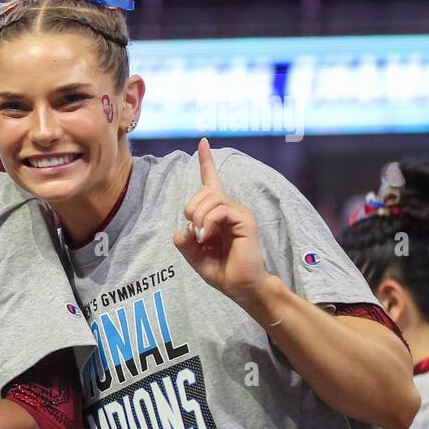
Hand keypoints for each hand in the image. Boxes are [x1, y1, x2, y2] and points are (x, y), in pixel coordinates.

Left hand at [174, 138, 269, 306]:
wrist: (241, 287)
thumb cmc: (221, 270)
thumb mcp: (193, 255)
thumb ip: (184, 240)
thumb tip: (182, 227)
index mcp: (218, 213)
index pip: (211, 182)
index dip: (206, 162)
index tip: (202, 142)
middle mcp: (230, 208)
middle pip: (204, 190)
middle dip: (191, 208)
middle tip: (193, 231)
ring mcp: (239, 213)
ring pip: (211, 197)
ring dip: (198, 216)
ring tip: (201, 236)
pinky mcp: (245, 220)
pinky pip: (220, 209)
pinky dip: (207, 222)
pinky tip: (206, 236)